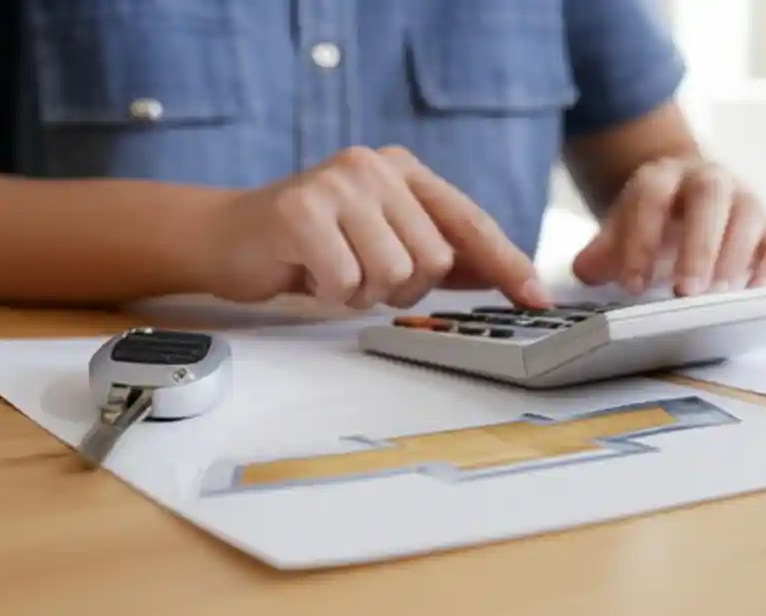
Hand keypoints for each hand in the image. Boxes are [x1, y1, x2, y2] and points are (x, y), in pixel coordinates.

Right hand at [201, 146, 550, 309]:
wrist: (228, 237)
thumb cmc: (313, 244)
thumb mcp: (386, 242)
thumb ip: (442, 254)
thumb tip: (507, 276)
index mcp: (404, 170)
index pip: (470, 221)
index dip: (506, 263)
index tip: (536, 298)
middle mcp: (375, 166)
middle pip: (434, 259)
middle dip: (404, 289)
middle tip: (363, 276)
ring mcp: (337, 183)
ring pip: (394, 274)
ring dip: (363, 293)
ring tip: (334, 272)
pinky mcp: (301, 209)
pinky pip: (347, 282)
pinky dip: (329, 293)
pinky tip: (309, 273)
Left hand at [572, 157, 765, 295]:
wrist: (688, 199)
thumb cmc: (652, 223)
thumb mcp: (620, 231)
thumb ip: (600, 252)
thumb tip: (586, 271)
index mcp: (664, 176)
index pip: (653, 197)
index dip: (641, 240)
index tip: (631, 286)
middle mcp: (709, 179)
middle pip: (710, 196)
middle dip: (698, 246)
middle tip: (684, 293)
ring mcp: (744, 200)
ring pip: (749, 215)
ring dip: (733, 257)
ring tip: (715, 297)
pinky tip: (754, 294)